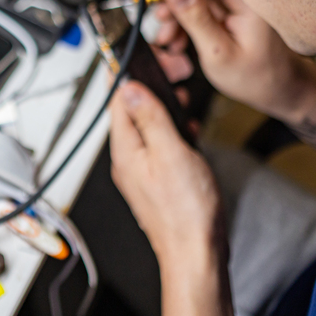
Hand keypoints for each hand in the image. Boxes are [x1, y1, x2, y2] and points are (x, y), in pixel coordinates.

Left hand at [109, 80, 224, 266]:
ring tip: (183, 97)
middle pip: (132, 110)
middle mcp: (128, 160)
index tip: (151, 60)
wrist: (196, 255)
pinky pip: (160, 144)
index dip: (134, 74)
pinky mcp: (159, 180)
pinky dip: (173, 130)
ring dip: (165, 107)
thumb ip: (149, 118)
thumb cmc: (185, 214)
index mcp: (125, 150)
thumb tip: (129, 88)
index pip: (118, 100)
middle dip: (153, 87)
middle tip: (176, 73)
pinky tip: (188, 130)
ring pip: (148, 126)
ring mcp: (143, 170)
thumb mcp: (170, 153)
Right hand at [156, 0, 313, 123]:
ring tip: (170, 40)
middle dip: (176, 7)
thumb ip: (196, 19)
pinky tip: (181, 41)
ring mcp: (237, 4)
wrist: (278, 92)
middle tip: (162, 25)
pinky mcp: (231, 13)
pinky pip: (202, 11)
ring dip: (178, 19)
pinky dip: (188, 25)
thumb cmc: (256, 77)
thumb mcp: (218, 52)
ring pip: (196, 0)